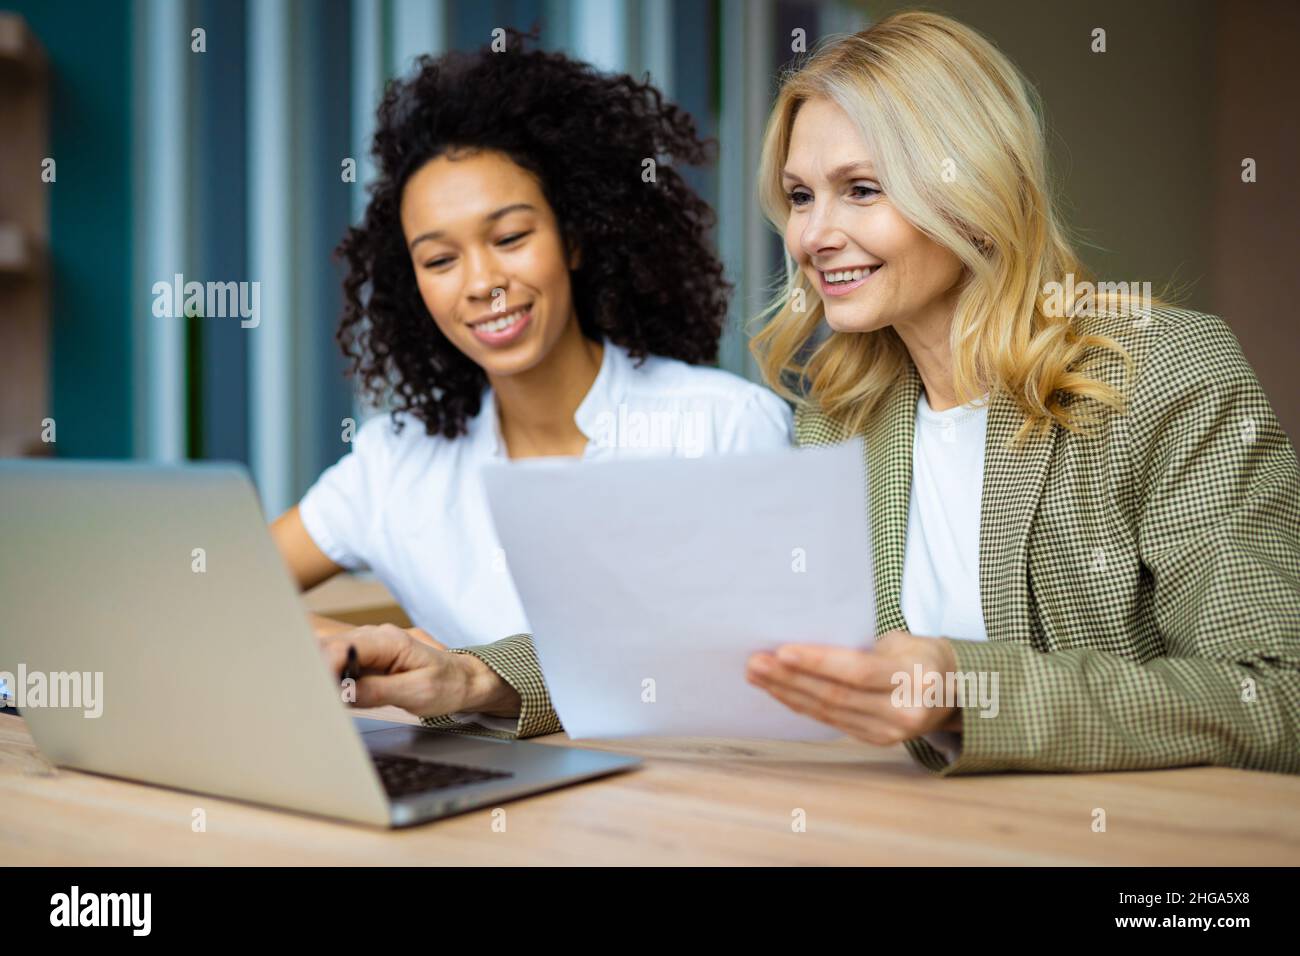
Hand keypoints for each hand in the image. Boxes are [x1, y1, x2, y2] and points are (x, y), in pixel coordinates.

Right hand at [318, 624, 519, 718]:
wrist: (464, 678)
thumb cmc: (447, 684)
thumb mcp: (416, 694)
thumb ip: (378, 691)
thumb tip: (344, 691)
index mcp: (389, 641)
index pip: (342, 647)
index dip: (323, 668)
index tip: (317, 692)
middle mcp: (376, 636)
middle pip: (330, 648)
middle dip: (315, 671)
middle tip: (311, 699)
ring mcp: (369, 644)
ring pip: (331, 653)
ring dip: (321, 675)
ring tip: (318, 699)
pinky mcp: (366, 656)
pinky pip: (340, 662)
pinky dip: (331, 677)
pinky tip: (331, 693)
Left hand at [745, 629, 961, 745]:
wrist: (955, 691)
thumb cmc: (921, 655)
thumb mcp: (903, 642)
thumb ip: (862, 647)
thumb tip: (806, 640)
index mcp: (915, 679)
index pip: (857, 672)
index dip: (817, 662)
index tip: (782, 651)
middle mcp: (903, 712)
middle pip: (835, 695)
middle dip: (790, 679)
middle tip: (755, 662)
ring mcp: (889, 732)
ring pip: (828, 711)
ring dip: (787, 693)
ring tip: (757, 674)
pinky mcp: (876, 740)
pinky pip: (831, 721)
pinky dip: (801, 705)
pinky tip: (779, 691)